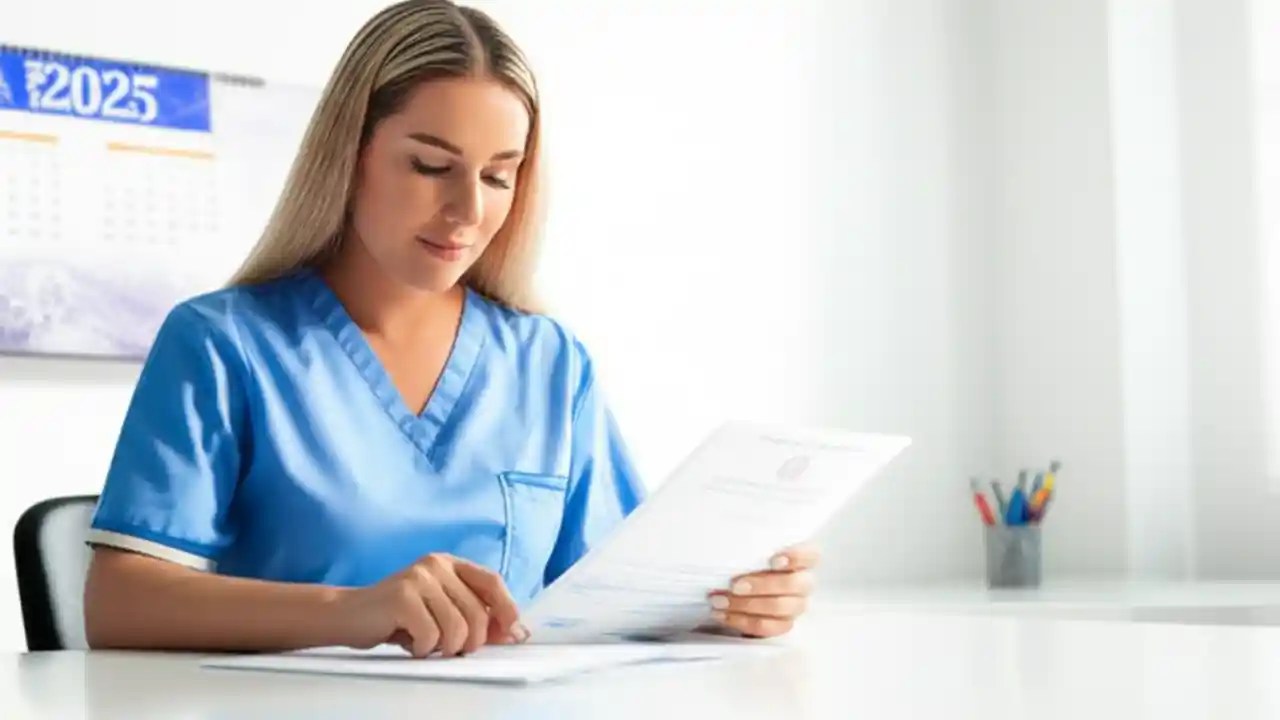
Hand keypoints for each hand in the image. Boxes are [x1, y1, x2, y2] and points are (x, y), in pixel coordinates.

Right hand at [333, 553, 526, 657]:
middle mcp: (436, 565)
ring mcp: (419, 578)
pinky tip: (408, 641)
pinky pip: (431, 636)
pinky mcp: (403, 597)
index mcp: (449, 564)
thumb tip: (517, 632)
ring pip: (457, 628)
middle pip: (477, 613)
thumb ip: (475, 616)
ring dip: (443, 648)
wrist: (347, 616)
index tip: (514, 633)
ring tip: (424, 642)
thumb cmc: (397, 618)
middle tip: (448, 648)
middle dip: (469, 642)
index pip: (491, 581)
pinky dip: (423, 649)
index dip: (507, 608)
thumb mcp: (440, 612)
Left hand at [707, 544, 818, 637]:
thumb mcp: (748, 551)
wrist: (736, 590)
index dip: (795, 558)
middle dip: (761, 585)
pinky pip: (767, 626)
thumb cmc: (746, 564)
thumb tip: (731, 541)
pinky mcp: (782, 625)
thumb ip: (750, 548)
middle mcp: (803, 583)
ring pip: (779, 608)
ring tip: (720, 601)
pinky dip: (742, 621)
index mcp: (801, 559)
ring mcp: (795, 606)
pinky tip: (724, 615)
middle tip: (734, 586)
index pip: (809, 556)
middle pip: (793, 585)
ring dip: (746, 605)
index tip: (773, 561)